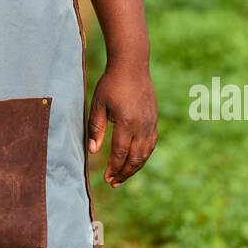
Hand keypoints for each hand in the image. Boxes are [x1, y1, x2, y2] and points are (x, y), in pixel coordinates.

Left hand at [87, 65, 157, 186]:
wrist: (132, 65)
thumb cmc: (111, 83)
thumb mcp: (98, 104)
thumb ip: (96, 128)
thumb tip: (93, 151)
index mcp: (126, 122)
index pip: (120, 153)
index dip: (113, 168)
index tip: (106, 178)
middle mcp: (142, 125)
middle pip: (135, 158)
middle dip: (124, 173)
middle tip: (113, 183)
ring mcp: (150, 123)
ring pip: (145, 153)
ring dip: (135, 167)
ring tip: (123, 176)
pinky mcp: (154, 119)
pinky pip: (151, 143)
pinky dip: (144, 155)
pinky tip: (135, 160)